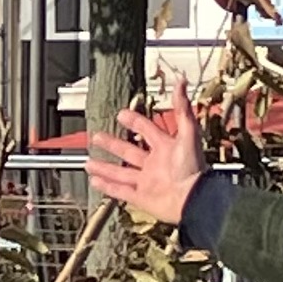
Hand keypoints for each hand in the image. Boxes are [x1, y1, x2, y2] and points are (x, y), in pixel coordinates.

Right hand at [83, 74, 205, 225]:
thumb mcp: (188, 133)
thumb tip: (182, 82)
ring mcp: (147, 181)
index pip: (147, 131)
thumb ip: (183, 108)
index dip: (135, 122)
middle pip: (128, 152)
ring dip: (105, 168)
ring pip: (121, 173)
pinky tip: (95, 182)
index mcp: (166, 147)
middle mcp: (155, 164)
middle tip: (97, 136)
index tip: (122, 115)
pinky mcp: (142, 197)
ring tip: (88, 162)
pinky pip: (121, 192)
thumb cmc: (193, 168)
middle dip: (111, 144)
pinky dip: (107, 187)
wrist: (193, 199)